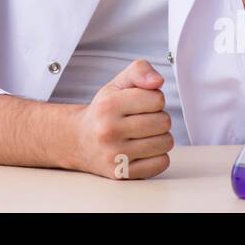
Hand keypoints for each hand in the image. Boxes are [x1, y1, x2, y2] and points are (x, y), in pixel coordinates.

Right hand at [67, 59, 173, 178]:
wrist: (79, 140)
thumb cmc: (103, 111)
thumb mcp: (117, 84)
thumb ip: (140, 70)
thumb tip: (158, 81)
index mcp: (109, 105)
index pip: (157, 98)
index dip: (154, 99)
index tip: (141, 104)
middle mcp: (109, 131)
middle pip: (164, 122)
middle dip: (158, 118)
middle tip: (142, 120)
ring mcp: (115, 155)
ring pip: (165, 143)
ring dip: (159, 138)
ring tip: (142, 135)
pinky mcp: (122, 174)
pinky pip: (161, 163)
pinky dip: (157, 157)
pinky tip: (142, 150)